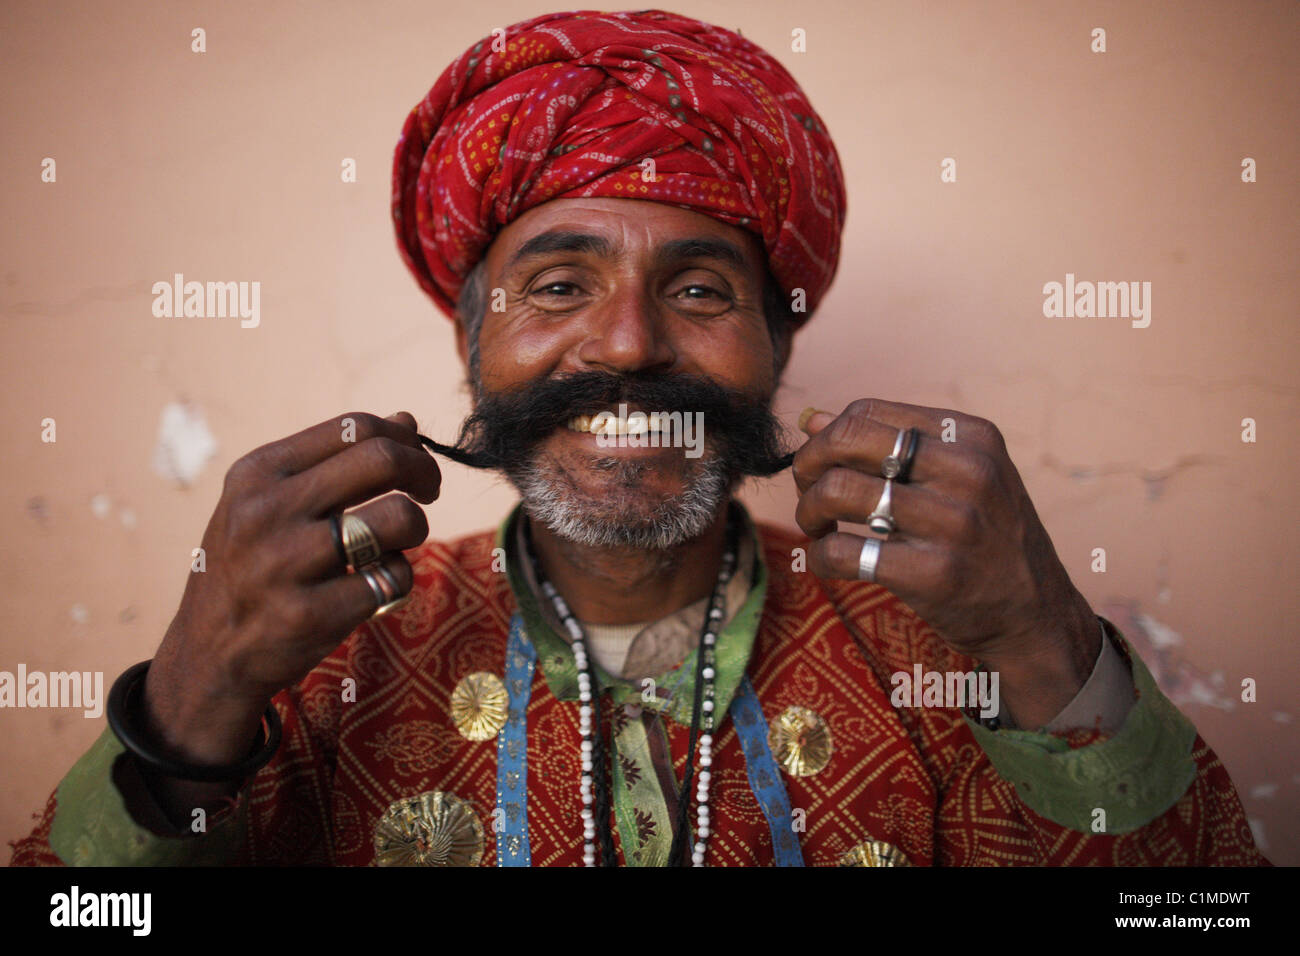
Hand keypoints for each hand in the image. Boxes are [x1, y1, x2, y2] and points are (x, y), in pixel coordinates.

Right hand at [142, 411, 440, 768]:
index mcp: (258, 472)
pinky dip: (398, 580)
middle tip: (429, 493)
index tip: (415, 459)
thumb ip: (335, 460)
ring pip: (399, 516)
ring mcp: (285, 563)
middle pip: (383, 460)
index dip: (403, 439)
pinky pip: (394, 577)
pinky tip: (373, 588)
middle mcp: (266, 510)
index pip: (355, 427)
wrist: (208, 654)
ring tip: (396, 544)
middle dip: (425, 471)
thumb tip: (407, 420)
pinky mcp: (310, 614)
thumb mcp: (270, 501)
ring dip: (416, 527)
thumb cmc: (253, 566)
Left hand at [792, 399, 1099, 726]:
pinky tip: (830, 562)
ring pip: (837, 490)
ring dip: (809, 511)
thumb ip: (889, 444)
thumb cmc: (987, 538)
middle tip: (808, 492)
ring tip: (819, 528)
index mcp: (970, 436)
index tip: (823, 465)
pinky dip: (819, 556)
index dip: (827, 436)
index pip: (866, 411)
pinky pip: (842, 551)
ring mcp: (953, 523)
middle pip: (847, 439)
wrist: (1036, 616)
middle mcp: (967, 471)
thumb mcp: (959, 476)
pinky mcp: (933, 574)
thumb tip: (811, 419)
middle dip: (808, 463)